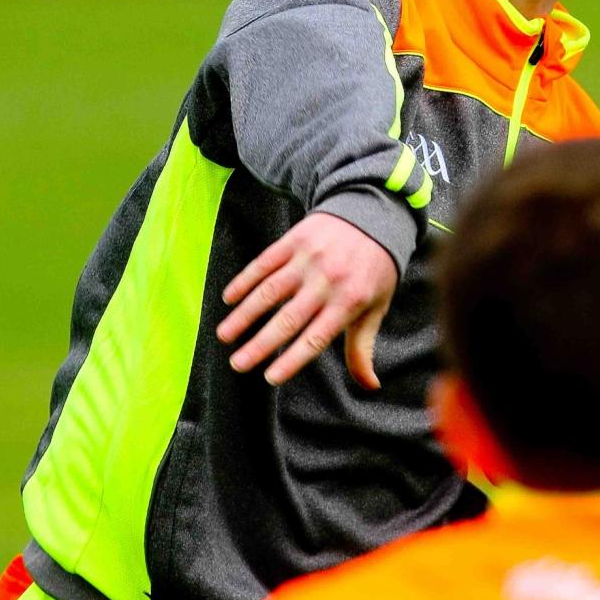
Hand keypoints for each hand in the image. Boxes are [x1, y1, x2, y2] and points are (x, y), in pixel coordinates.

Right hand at [217, 213, 397, 388]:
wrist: (373, 212)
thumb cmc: (374, 269)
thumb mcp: (376, 307)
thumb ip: (363, 346)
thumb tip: (370, 387)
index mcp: (349, 302)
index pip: (316, 338)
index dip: (292, 359)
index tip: (270, 378)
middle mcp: (327, 281)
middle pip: (288, 319)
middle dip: (260, 344)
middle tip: (237, 365)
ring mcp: (308, 259)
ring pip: (270, 291)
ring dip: (245, 315)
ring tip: (224, 335)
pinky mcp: (294, 240)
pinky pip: (264, 263)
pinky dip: (244, 280)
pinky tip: (228, 298)